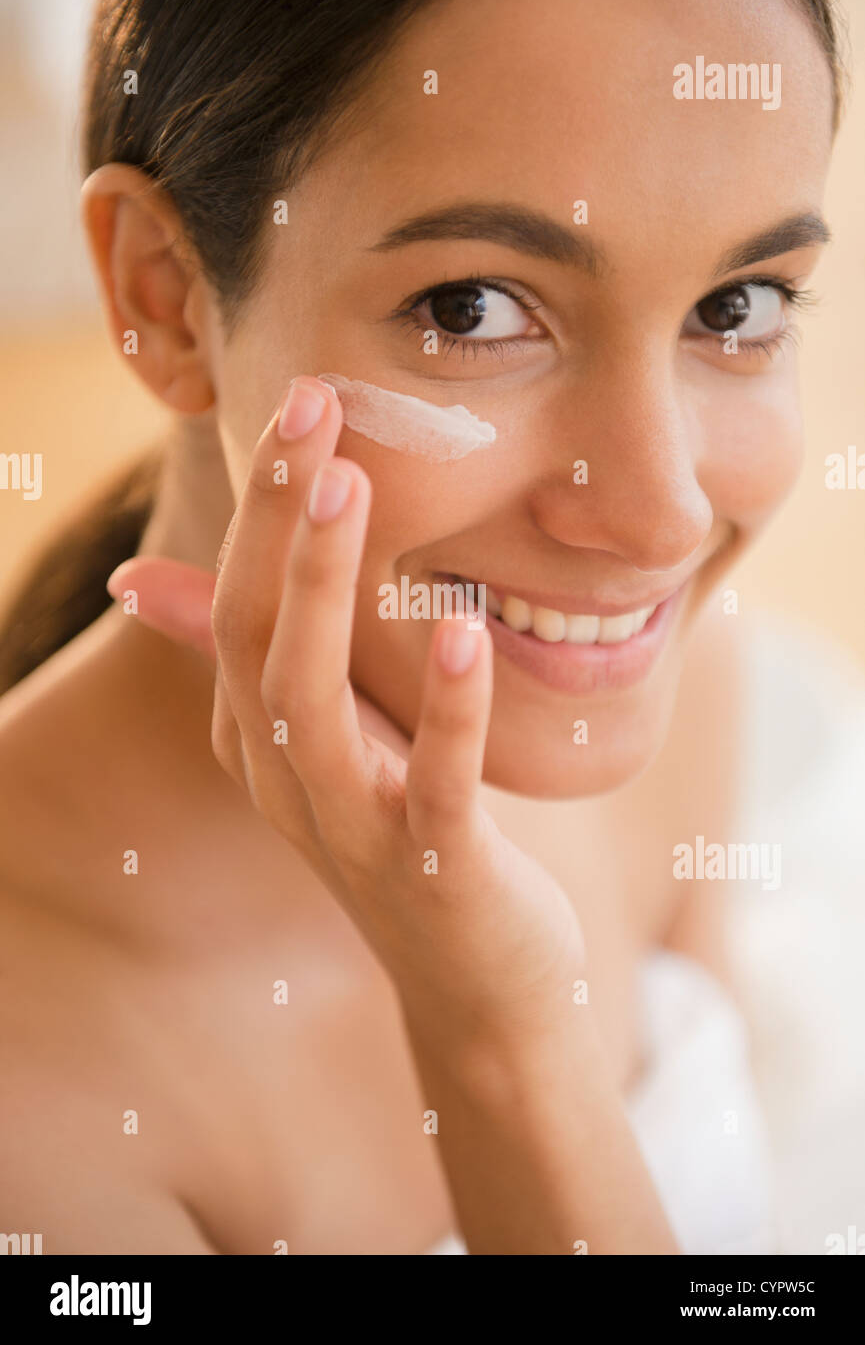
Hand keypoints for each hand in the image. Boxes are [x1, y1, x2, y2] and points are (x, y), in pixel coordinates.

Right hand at [107, 377, 584, 1049]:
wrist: (479, 978)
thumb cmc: (405, 832)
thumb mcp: (324, 736)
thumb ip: (249, 656)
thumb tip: (135, 578)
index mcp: (261, 736)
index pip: (239, 604)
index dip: (264, 505)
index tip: (304, 402)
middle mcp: (286, 778)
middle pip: (258, 634)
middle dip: (280, 518)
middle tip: (311, 406)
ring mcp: (352, 829)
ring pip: (310, 702)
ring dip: (326, 592)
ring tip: (352, 489)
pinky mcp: (434, 868)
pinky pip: (431, 784)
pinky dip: (446, 710)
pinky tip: (464, 634)